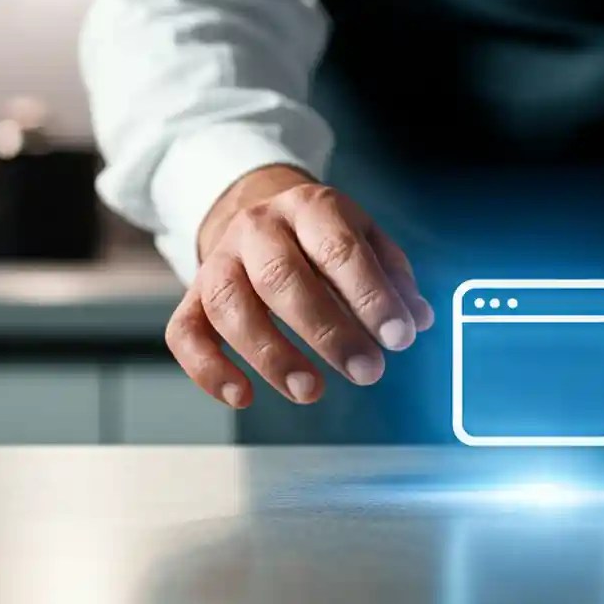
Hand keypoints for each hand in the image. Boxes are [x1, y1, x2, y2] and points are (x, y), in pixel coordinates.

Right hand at [166, 165, 433, 407]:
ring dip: (271, 355)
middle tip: (368, 372)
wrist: (260, 213)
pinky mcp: (192, 295)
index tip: (399, 337)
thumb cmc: (322, 237)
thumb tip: (418, 319)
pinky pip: (185, 332)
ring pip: (228, 306)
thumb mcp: (366, 239)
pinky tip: (243, 396)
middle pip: (281, 278)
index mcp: (310, 207)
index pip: (339, 250)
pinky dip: (208, 369)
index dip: (371, 296)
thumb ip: (393, 277)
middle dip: (328, 332)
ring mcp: (219, 260)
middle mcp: (258, 228)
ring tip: (311, 391)